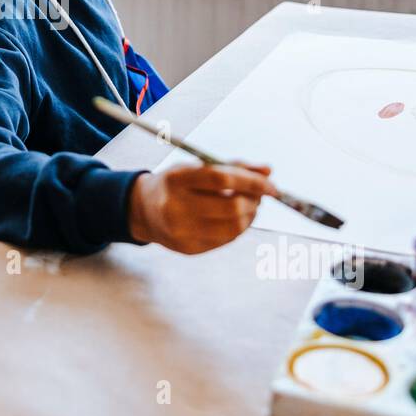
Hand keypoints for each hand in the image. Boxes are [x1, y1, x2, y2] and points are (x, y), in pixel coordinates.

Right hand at [127, 162, 275, 253]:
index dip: (252, 182)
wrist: (144, 211)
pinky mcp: (189, 249)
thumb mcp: (196, 167)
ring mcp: (182, 232)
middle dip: (255, 201)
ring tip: (249, 205)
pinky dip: (239, 227)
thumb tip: (268, 170)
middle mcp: (176, 207)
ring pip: (234, 228)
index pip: (222, 179)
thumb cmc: (176, 183)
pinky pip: (226, 240)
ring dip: (251, 215)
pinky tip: (236, 218)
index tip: (272, 185)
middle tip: (260, 195)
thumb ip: (232, 166)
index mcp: (176, 179)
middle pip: (232, 207)